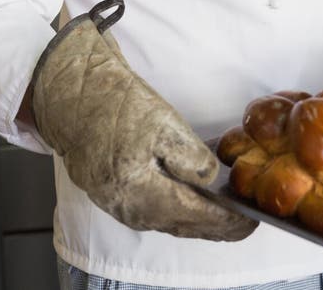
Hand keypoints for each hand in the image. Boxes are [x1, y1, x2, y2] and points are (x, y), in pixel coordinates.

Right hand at [31, 0, 255, 240]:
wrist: (72, 94)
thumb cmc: (114, 103)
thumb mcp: (161, 121)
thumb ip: (189, 156)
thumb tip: (211, 180)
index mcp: (142, 192)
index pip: (195, 216)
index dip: (225, 221)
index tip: (250, 222)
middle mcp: (129, 208)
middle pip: (182, 225)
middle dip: (215, 227)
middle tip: (244, 225)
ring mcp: (118, 204)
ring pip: (168, 221)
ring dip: (197, 222)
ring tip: (224, 218)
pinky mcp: (113, 193)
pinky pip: (153, 212)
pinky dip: (178, 212)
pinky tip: (191, 202)